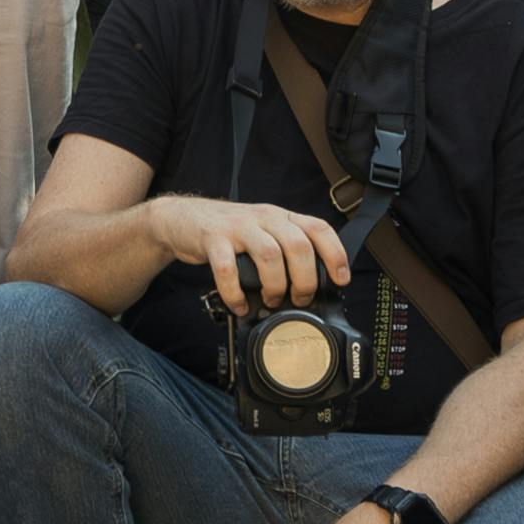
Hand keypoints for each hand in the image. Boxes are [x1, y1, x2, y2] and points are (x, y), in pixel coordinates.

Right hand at [150, 194, 351, 310]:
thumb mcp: (264, 232)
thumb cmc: (229, 232)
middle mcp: (264, 218)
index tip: (341, 280)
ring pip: (269, 254)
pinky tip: (239, 305)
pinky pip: (227, 268)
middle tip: (301, 299)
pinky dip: (235, 293)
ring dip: (275, 285)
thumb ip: (286, 251)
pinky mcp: (213, 239)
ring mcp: (238, 227)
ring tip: (272, 302)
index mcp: (281, 217)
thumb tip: (311, 287)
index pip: (318, 228)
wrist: (183, 218)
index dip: (335, 254)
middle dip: (305, 279)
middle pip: (298, 244)